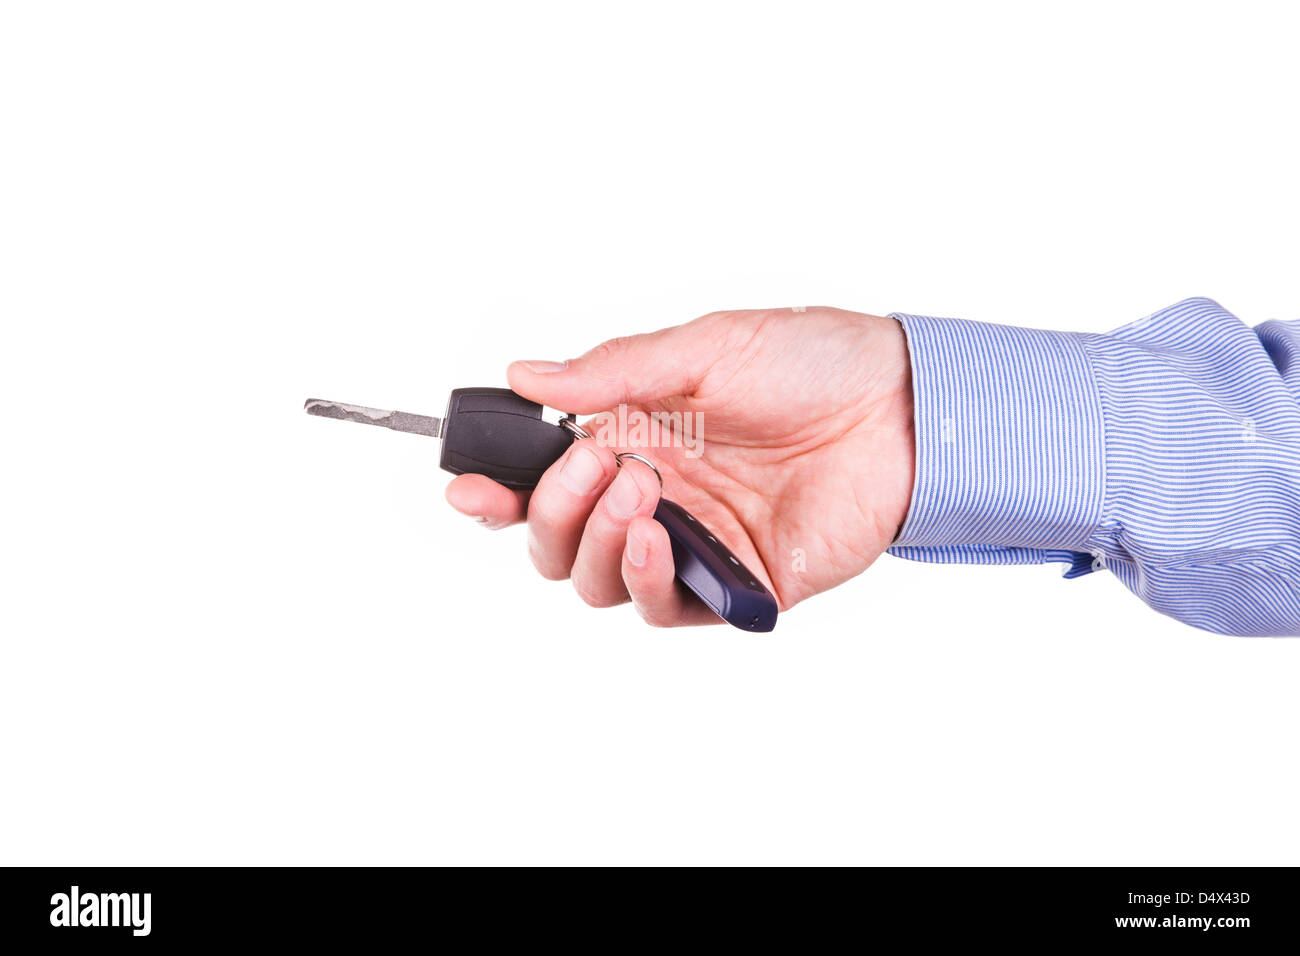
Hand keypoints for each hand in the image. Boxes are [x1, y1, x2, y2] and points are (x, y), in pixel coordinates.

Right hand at [445, 307, 914, 625]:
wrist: (903, 406)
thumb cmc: (814, 363)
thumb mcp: (705, 347)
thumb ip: (614, 370)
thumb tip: (524, 375)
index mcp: (637, 434)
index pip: (547, 477)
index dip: (499, 490)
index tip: (465, 485)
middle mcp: (656, 493)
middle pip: (557, 541)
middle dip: (550, 512)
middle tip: (593, 465)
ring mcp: (694, 541)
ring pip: (597, 582)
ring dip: (592, 543)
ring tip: (637, 492)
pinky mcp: (739, 583)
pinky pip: (667, 607)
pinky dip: (642, 581)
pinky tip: (651, 541)